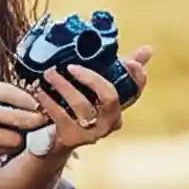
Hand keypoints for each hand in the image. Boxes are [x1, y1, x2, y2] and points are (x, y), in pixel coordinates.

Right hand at [0, 80, 47, 163]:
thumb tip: (20, 100)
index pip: (13, 94)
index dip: (30, 100)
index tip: (35, 103)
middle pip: (18, 119)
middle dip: (34, 121)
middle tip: (39, 121)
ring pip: (12, 140)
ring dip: (20, 137)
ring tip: (18, 132)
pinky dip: (3, 149)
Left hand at [31, 45, 151, 151]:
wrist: (57, 138)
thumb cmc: (81, 105)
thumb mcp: (98, 85)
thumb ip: (119, 67)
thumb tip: (148, 49)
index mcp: (120, 104)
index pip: (136, 89)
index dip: (137, 76)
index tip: (131, 62)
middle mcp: (111, 120)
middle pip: (110, 97)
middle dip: (90, 78)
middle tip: (70, 66)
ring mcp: (94, 132)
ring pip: (82, 106)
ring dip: (63, 86)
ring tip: (48, 74)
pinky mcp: (74, 138)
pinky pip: (62, 117)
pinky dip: (49, 102)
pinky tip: (40, 91)